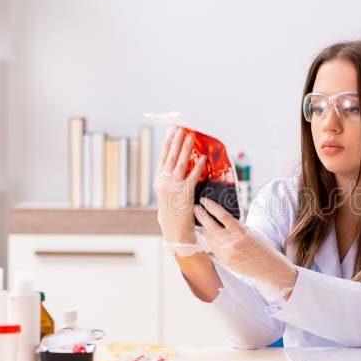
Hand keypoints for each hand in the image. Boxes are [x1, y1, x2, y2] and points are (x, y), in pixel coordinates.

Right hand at [153, 127, 206, 246]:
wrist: (174, 232)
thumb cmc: (173, 214)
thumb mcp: (166, 195)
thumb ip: (170, 181)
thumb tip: (178, 166)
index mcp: (158, 181)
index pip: (163, 157)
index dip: (168, 143)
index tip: (172, 131)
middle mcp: (163, 182)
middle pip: (171, 156)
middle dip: (177, 140)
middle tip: (181, 128)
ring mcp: (173, 187)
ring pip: (180, 163)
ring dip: (186, 148)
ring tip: (191, 137)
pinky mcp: (184, 193)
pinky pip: (192, 176)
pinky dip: (197, 166)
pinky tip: (202, 158)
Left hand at [195, 197, 297, 299]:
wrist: (268, 267)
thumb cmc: (262, 247)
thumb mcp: (251, 232)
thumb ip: (236, 225)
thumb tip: (221, 216)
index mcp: (242, 233)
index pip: (223, 217)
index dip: (212, 207)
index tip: (205, 201)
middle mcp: (233, 244)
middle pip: (211, 227)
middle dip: (202, 216)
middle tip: (196, 208)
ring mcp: (227, 254)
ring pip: (209, 238)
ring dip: (204, 229)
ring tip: (201, 221)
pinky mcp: (224, 261)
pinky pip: (212, 248)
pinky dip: (209, 240)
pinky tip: (208, 234)